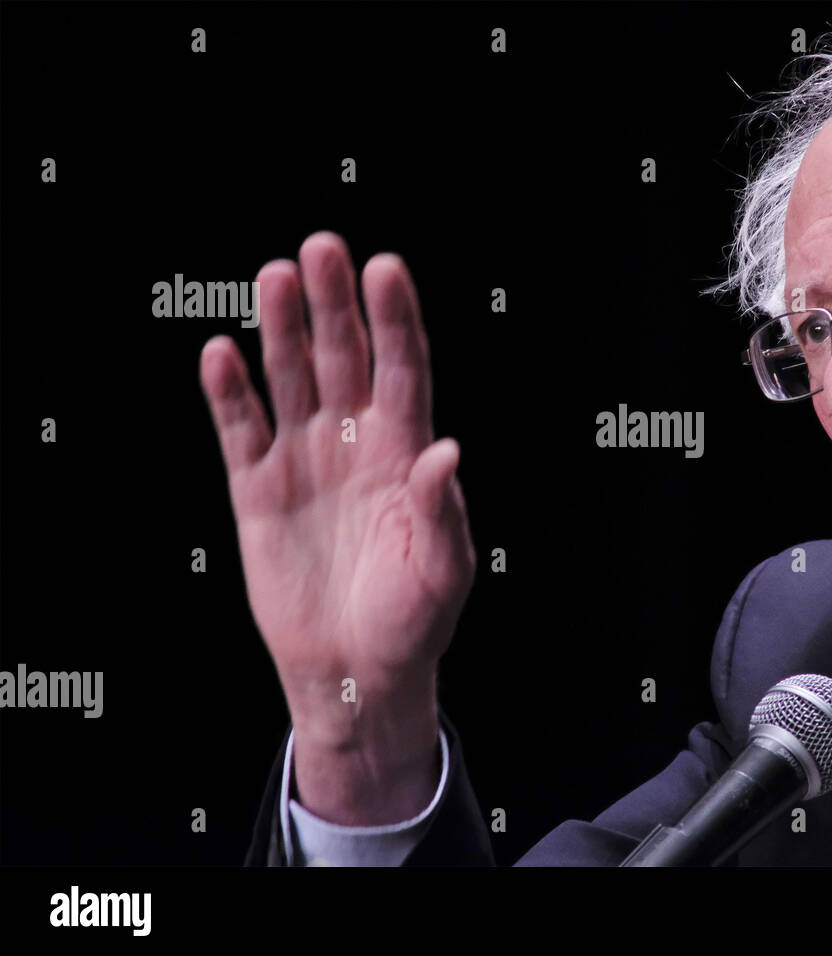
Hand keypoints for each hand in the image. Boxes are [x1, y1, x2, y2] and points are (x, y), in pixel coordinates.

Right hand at [200, 232, 473, 822]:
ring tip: (276, 277)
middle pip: (343, 357)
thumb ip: (442, 511)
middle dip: (335, 306)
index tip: (385, 268)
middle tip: (323, 248)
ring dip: (281, 329)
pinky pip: (241, 431)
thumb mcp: (444, 571)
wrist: (356, 671)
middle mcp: (355, 441)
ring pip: (290, 379)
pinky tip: (220, 353)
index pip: (402, 369)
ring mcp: (305, 460)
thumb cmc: (413, 621)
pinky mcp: (258, 490)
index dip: (394, 320)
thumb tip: (446, 450)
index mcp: (405, 452)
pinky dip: (229, 394)